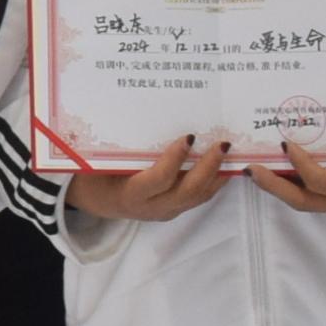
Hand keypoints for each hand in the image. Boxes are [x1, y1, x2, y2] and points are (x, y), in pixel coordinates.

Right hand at [68, 133, 230, 221]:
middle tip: (221, 144)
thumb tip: (136, 114)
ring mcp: (166, 211)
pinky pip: (199, 197)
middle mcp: (152, 207)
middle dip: (209, 167)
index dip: (175, 159)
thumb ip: (119, 146)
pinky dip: (214, 181)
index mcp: (131, 195)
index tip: (189, 137)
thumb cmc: (96, 175)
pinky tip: (223, 165)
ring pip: (199, 196)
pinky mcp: (175, 209)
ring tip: (229, 152)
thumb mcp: (100, 162)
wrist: (98, 201)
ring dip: (217, 174)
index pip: (159, 179)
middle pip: (188, 190)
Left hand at [248, 142, 325, 215]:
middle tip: (249, 168)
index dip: (300, 165)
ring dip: (277, 186)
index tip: (285, 144)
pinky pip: (311, 197)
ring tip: (256, 168)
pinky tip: (277, 169)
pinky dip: (291, 184)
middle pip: (303, 201)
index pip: (322, 181)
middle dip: (272, 186)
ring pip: (303, 202)